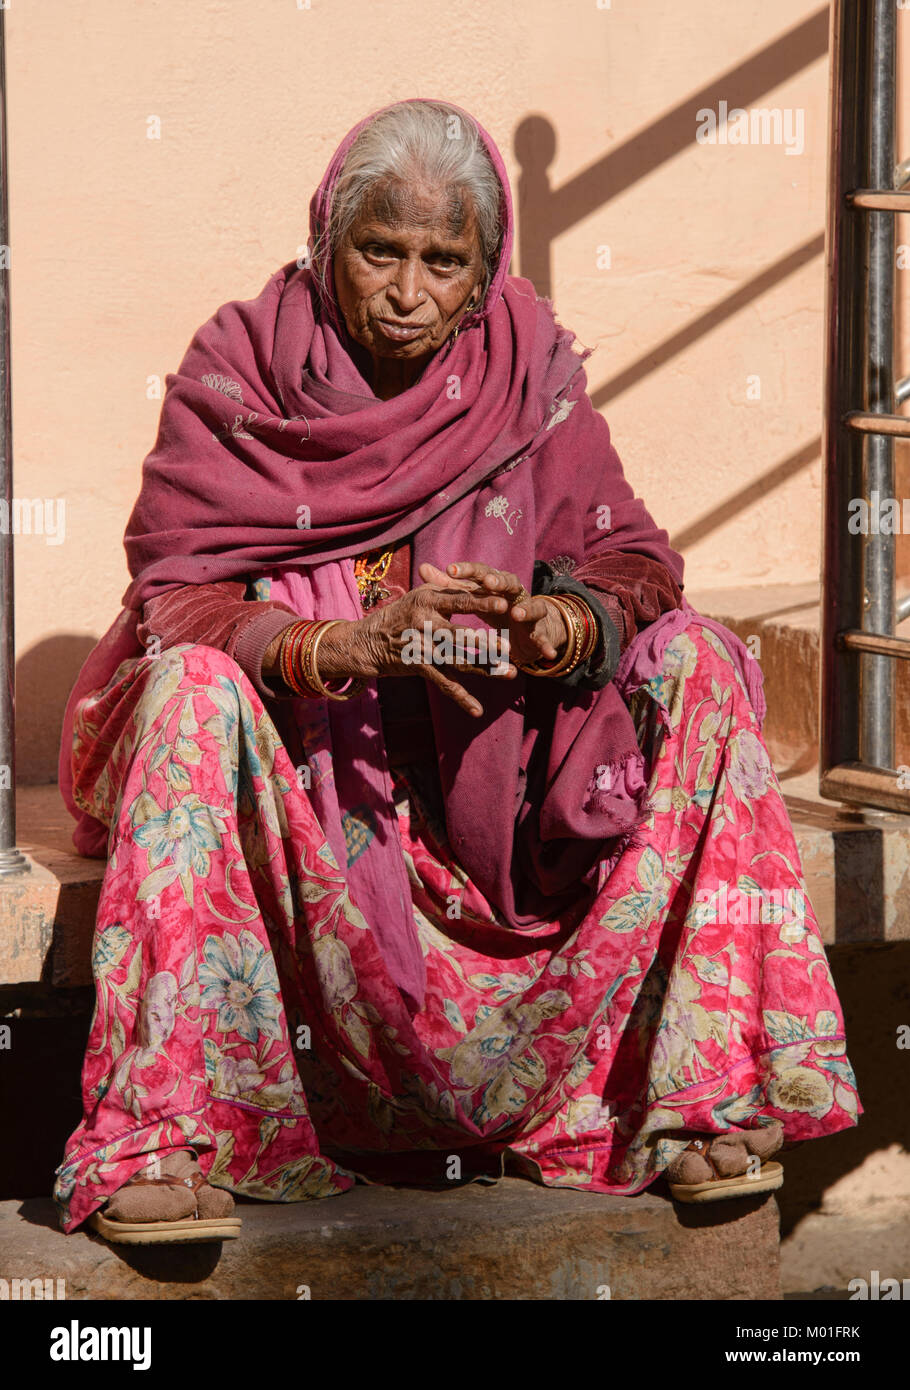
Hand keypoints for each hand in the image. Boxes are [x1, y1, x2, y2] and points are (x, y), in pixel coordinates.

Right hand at [269, 580, 519, 717]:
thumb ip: (451, 588)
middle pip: (460, 635)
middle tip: (510, 645)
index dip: (482, 603)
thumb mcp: (423, 595)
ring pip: (459, 661)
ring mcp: (422, 648)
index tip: (504, 605)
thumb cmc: (403, 613)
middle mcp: (425, 623)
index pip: (460, 601)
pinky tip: (478, 711)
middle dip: (486, 642)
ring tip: (510, 674)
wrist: (368, 641)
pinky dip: (462, 698)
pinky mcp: (420, 668)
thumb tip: (482, 580)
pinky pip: (444, 684)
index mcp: (429, 600)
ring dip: (486, 669)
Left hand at [421, 561, 568, 669]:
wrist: (530, 625)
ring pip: (531, 606)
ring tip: (516, 615)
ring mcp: (530, 611)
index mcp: (496, 584)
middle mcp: (515, 593)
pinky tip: (547, 652)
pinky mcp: (540, 630)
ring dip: (526, 610)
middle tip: (488, 583)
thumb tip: (422, 567)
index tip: (449, 568)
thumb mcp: (473, 597)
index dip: (467, 570)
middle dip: (499, 583)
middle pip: (509, 583)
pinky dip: (547, 643)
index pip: (481, 573)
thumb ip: (450, 585)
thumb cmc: (496, 608)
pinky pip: (544, 636)